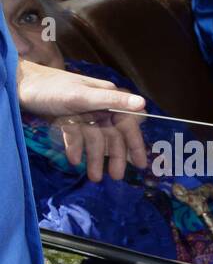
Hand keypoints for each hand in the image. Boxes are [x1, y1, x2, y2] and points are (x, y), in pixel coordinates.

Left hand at [17, 61, 147, 181]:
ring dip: (95, 158)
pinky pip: (77, 137)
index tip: (140, 164)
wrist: (19, 85)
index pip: (127, 123)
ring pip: (95, 139)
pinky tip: (74, 160)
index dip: (135, 143)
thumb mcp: (82, 95)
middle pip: (112, 135)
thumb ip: (112, 101)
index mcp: (107, 97)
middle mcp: (99, 107)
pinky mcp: (69, 121)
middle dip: (114, 156)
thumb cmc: (52, 88)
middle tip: (116, 177)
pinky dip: (76, 148)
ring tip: (94, 178)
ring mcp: (83, 115)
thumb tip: (143, 103)